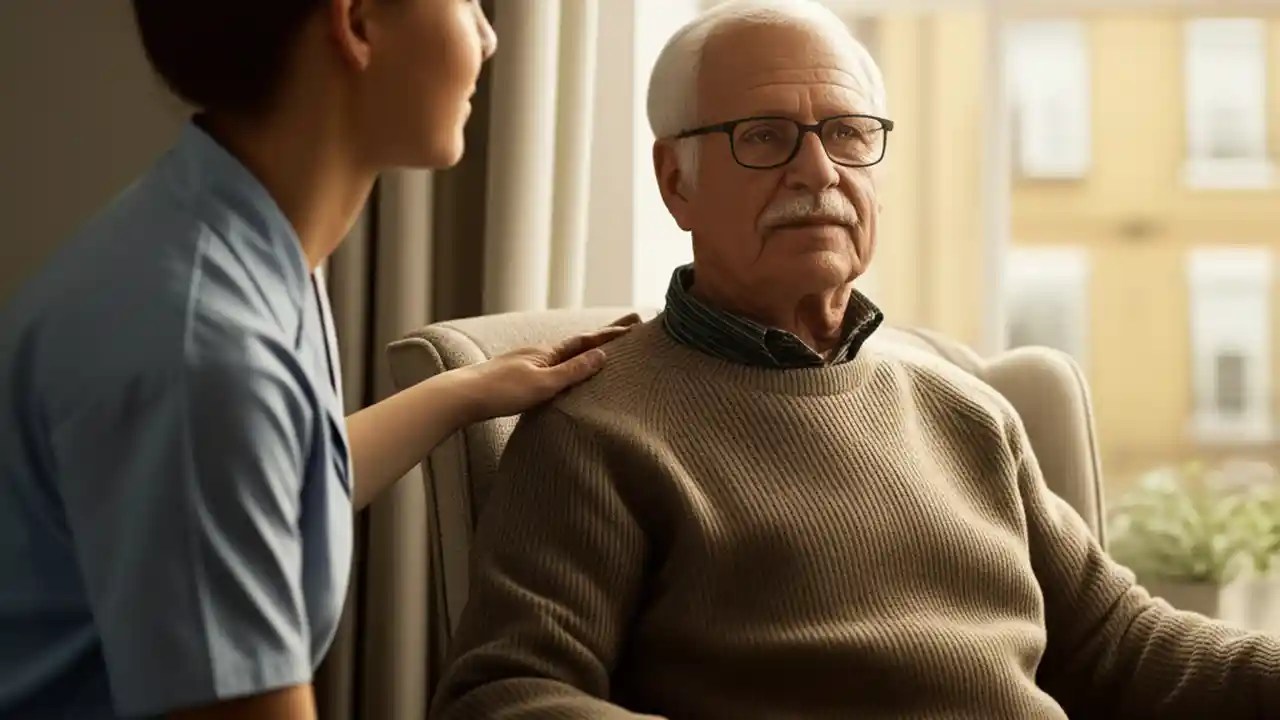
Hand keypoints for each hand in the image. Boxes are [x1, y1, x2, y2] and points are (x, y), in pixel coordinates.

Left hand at [460, 314, 641, 421]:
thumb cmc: (500, 392)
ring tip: (605, 347)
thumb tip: (603, 355)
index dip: (612, 334)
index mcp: (548, 353)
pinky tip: (565, 370)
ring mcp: (527, 363)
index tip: (636, 324)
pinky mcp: (517, 376)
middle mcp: (539, 354)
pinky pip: (552, 365)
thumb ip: (573, 371)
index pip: (587, 341)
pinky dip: (569, 362)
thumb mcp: (543, 383)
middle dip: (605, 335)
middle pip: (579, 343)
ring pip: (565, 354)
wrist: (460, 397)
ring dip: (587, 349)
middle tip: (629, 323)